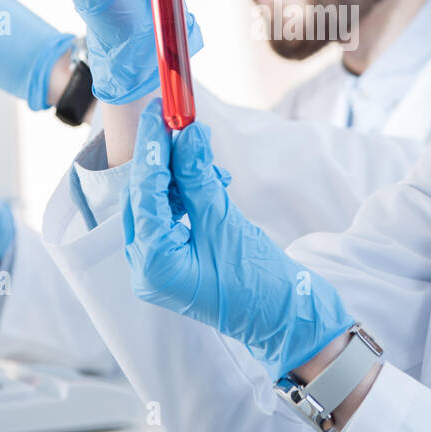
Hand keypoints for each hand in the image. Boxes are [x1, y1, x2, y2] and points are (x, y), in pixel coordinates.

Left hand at [121, 100, 353, 378]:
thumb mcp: (226, 223)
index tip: (159, 113)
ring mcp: (158, 265)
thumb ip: (199, 178)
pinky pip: (170, 216)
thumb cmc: (260, 283)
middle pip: (143, 197)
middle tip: (177, 120)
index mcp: (153, 265)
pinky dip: (186, 193)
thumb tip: (185, 135)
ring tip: (205, 153)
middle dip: (163, 158)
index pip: (144, 194)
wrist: (287, 319)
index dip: (152, 149)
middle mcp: (146, 267)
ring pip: (156, 203)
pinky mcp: (174, 260)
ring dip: (179, 174)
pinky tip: (210, 179)